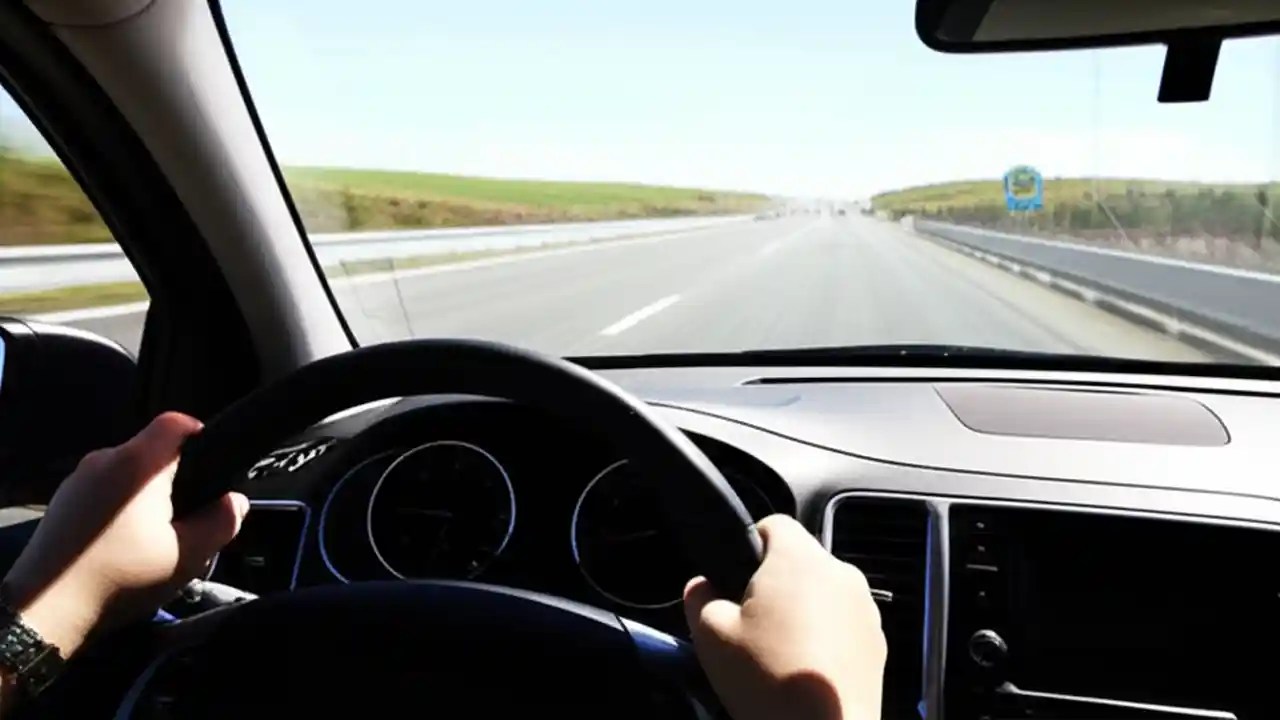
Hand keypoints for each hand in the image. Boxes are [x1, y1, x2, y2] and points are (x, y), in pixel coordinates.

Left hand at [2, 412, 247, 656]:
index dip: (201, 434)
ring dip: (146, 495)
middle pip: (152, 450)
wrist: (46, 609)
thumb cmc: (121, 577)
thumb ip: (221, 522)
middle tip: (188, 518)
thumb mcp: (187, 556)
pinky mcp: (62, 499)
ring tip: (154, 537)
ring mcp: (78, 478)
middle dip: (176, 477)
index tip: (213, 468)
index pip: (176, 423)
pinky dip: (121, 506)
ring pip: (128, 471)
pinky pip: (105, 488)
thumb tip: (235, 501)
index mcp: (139, 465)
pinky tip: (122, 543)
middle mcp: (105, 459)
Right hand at [684, 515, 885, 719]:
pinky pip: (843, 623)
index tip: (734, 579)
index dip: (748, 545)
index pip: (772, 522)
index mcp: (799, 558)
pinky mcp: (879, 641)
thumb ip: (700, 596)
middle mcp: (840, 572)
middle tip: (750, 622)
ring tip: (779, 651)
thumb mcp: (711, 635)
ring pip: (823, 592)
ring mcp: (865, 608)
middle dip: (774, 583)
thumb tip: (702, 585)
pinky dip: (825, 636)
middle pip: (799, 560)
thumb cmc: (769, 680)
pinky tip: (805, 668)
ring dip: (802, 610)